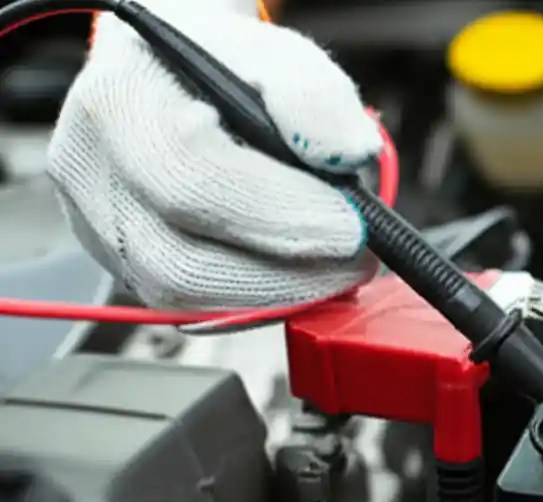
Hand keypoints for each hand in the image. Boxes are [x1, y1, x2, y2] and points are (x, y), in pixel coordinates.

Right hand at [48, 0, 381, 308]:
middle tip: (356, 260)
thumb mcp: (282, 57)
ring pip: (183, 296)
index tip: (354, 227)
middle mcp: (89, 169)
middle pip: (178, 259)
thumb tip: (344, 152)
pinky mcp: (123, 264)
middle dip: (285, 273)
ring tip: (334, 266)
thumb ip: (315, 96)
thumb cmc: (229, 68)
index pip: (191, 178)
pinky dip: (253, 299)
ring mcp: (98, 226)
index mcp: (120, 100)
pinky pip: (187, 305)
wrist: (188, 82)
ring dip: (274, 294)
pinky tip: (297, 274)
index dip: (280, 214)